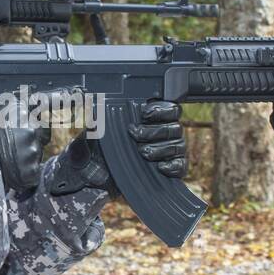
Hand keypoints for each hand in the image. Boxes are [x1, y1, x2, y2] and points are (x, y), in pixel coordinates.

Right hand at [0, 96, 49, 190]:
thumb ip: (1, 106)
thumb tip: (7, 104)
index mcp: (19, 108)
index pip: (36, 111)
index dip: (28, 120)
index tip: (23, 125)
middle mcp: (30, 126)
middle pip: (41, 132)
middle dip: (30, 138)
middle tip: (12, 145)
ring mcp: (32, 150)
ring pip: (36, 152)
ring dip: (25, 155)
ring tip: (5, 158)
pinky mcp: (31, 170)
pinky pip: (32, 171)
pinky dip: (22, 173)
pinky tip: (7, 170)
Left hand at [48, 99, 187, 196]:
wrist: (100, 175)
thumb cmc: (103, 148)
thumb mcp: (100, 129)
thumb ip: (102, 114)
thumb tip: (92, 99)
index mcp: (156, 119)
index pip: (171, 109)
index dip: (161, 109)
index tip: (144, 113)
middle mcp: (167, 133)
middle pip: (174, 127)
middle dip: (154, 130)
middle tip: (135, 134)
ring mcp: (172, 151)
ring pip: (177, 145)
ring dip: (160, 148)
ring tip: (143, 152)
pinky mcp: (173, 169)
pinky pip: (181, 166)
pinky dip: (172, 166)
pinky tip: (160, 167)